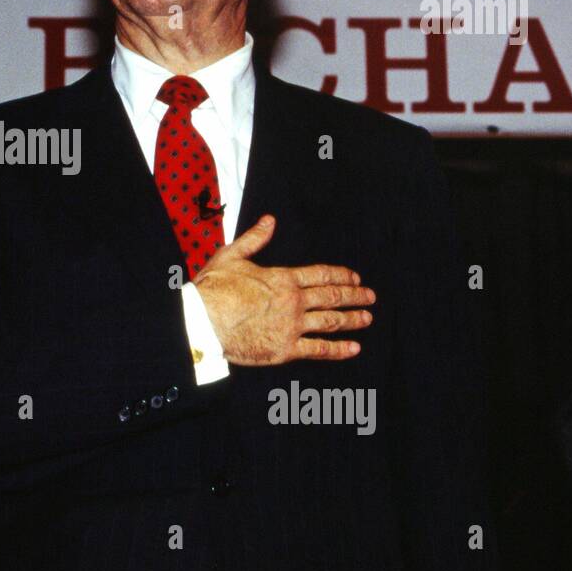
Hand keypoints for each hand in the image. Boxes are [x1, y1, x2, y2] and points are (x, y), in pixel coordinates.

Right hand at [194, 214, 373, 364]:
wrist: (202, 322)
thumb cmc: (213, 289)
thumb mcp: (231, 255)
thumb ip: (255, 238)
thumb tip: (269, 221)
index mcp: (283, 278)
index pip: (321, 275)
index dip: (341, 275)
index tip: (354, 277)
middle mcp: (293, 302)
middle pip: (333, 297)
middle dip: (355, 296)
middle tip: (370, 296)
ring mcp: (292, 327)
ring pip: (331, 322)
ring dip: (352, 319)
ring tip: (367, 319)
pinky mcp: (285, 349)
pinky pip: (319, 349)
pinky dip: (339, 349)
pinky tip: (353, 348)